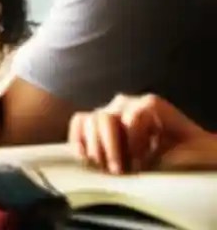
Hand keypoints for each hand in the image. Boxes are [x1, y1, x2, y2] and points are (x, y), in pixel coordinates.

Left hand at [69, 94, 216, 173]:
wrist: (194, 161)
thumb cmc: (156, 166)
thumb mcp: (120, 164)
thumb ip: (99, 155)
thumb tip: (79, 157)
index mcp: (105, 123)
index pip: (80, 121)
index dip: (80, 140)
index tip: (89, 162)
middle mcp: (115, 110)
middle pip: (90, 120)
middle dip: (98, 149)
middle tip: (115, 171)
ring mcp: (131, 104)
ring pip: (104, 118)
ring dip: (114, 147)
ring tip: (130, 166)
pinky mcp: (150, 102)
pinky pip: (131, 118)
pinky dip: (136, 141)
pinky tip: (146, 154)